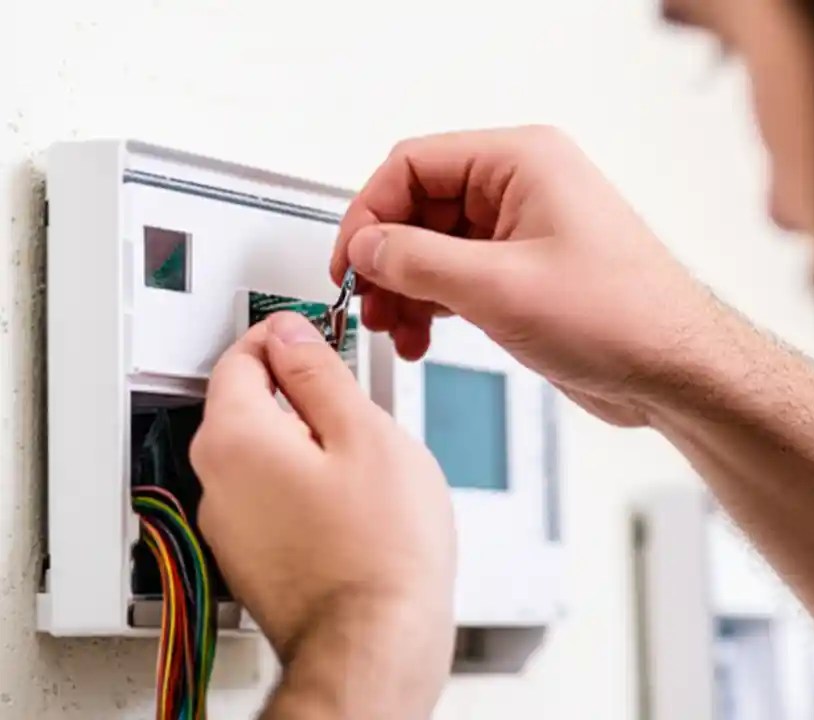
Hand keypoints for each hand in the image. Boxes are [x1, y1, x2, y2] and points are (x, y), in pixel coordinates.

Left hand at [191, 312, 454, 680]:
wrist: (377, 642)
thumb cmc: (381, 549)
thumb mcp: (366, 433)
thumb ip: (320, 374)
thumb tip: (291, 335)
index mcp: (236, 439)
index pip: (240, 356)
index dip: (282, 334)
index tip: (314, 332)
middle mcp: (217, 481)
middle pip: (247, 406)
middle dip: (299, 392)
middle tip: (356, 396)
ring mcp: (230, 527)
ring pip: (264, 456)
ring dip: (306, 443)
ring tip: (368, 460)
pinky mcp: (252, 560)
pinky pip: (272, 500)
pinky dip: (306, 487)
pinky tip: (357, 504)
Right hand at [331, 126, 729, 426]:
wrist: (677, 372)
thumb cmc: (624, 319)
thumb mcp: (499, 288)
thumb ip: (418, 262)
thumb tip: (368, 247)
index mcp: (524, 162)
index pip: (414, 164)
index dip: (370, 212)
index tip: (349, 262)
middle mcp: (525, 187)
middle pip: (421, 206)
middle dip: (388, 259)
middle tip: (369, 304)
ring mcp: (527, 232)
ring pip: (436, 246)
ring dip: (408, 289)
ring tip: (397, 330)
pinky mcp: (529, 274)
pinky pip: (461, 276)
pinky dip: (435, 304)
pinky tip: (424, 337)